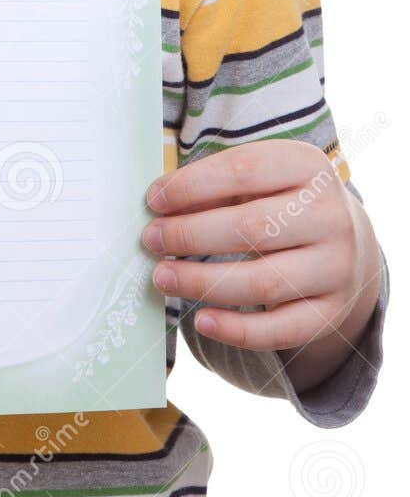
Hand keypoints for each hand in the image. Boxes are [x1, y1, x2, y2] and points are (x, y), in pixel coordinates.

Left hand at [142, 141, 381, 389]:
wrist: (344, 240)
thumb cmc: (280, 200)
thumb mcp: (258, 178)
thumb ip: (213, 186)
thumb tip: (159, 207)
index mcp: (307, 166)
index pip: (242, 172)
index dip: (191, 186)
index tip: (153, 200)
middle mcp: (330, 215)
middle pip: (250, 228)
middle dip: (190, 235)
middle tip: (151, 240)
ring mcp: (336, 267)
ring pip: (262, 283)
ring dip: (202, 282)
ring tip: (162, 276)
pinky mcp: (331, 312)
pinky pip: (280, 330)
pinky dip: (236, 330)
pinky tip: (201, 320)